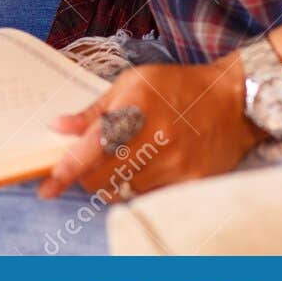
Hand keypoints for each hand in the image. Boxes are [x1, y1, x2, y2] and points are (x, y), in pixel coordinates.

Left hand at [39, 57, 262, 202]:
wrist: (234, 101)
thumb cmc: (177, 87)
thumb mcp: (132, 83)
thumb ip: (94, 110)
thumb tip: (57, 127)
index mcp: (135, 108)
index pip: (92, 148)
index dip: (66, 171)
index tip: (47, 188)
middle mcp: (156, 139)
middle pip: (102, 178)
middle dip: (85, 176)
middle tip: (86, 166)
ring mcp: (176, 163)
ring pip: (124, 191)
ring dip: (110, 184)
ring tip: (120, 163)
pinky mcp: (192, 181)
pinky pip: (150, 197)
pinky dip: (136, 189)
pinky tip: (143, 171)